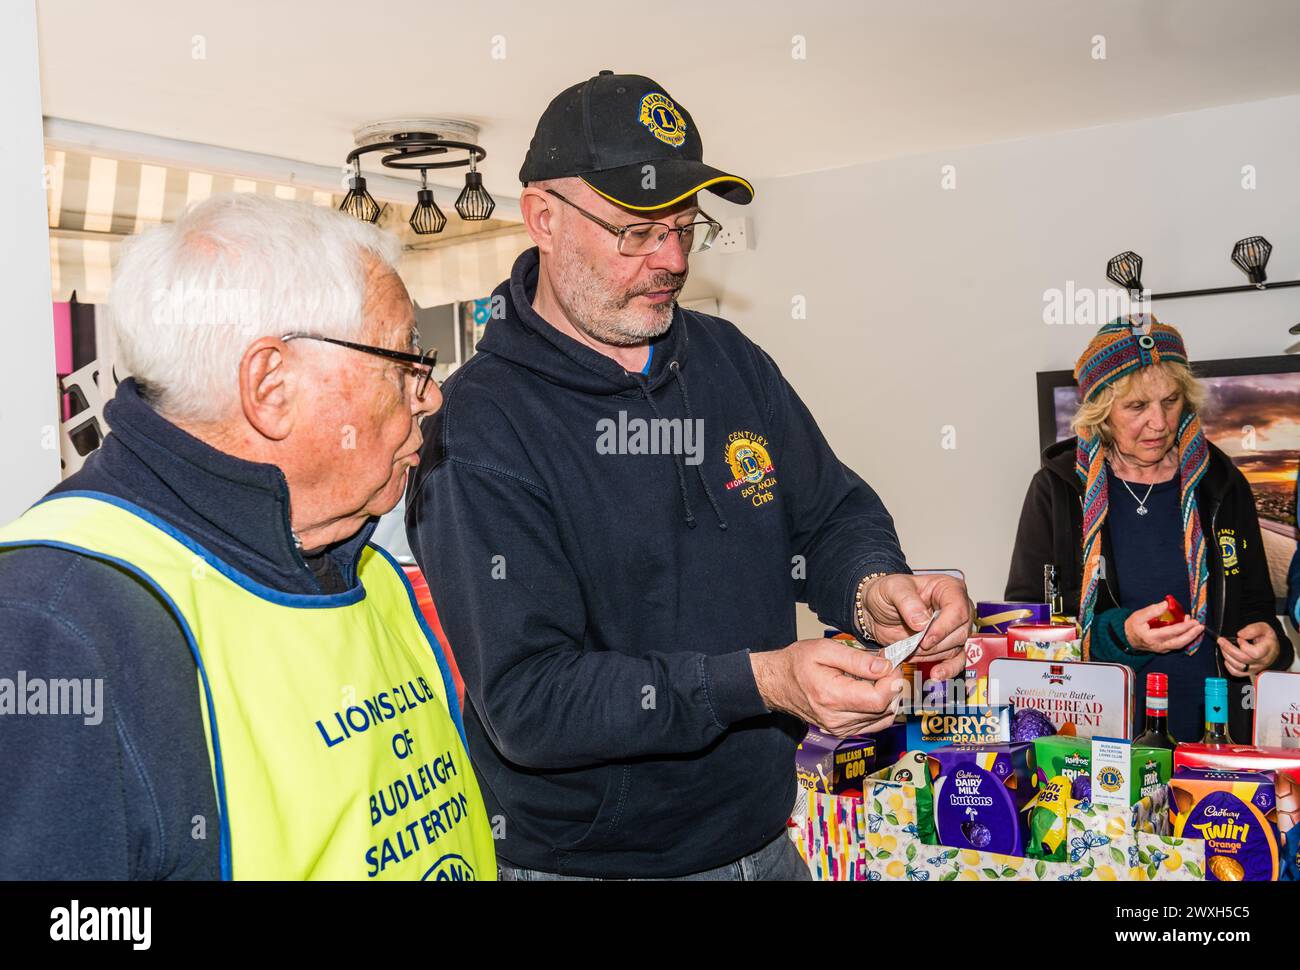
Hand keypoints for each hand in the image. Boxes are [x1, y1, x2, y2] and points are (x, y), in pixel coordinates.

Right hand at [751, 638, 906, 737]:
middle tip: (886, 666)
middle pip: (884, 709)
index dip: (892, 682)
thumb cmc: (797, 663)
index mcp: (832, 697)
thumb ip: (857, 659)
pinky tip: (872, 690)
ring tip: (877, 676)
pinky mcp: (842, 731)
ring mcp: (839, 728)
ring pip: (883, 718)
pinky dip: (880, 707)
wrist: (777, 683)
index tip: (891, 665)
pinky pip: (874, 723)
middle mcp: (836, 719)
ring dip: (888, 697)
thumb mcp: (825, 649)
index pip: (878, 700)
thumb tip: (884, 667)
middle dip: (891, 686)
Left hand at [859, 573, 969, 679]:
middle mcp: (957, 608)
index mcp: (949, 588)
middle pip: (959, 632)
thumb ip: (907, 602)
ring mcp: (953, 629)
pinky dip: (947, 669)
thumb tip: (923, 622)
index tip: (926, 638)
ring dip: (932, 655)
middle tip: (913, 645)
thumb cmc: (887, 593)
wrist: (876, 610)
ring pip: (956, 648)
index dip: (944, 627)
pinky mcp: (946, 646)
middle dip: (935, 643)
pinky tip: (936, 674)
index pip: (958, 610)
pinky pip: (956, 661)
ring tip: (910, 652)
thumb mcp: (892, 589)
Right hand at [1123, 601, 1204, 653]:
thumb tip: (1165, 604)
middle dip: (1192, 634)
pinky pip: (1177, 645)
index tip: (1191, 620)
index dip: (1183, 626)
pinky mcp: (1164, 649)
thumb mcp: (1138, 616)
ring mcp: (1162, 648)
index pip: (1171, 632)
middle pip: (1179, 642)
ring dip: (1190, 637)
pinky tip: (1189, 632)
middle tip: (1200, 626)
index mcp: (1152, 637)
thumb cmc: (1132, 627)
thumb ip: (1152, 610)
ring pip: (1180, 645)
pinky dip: (1185, 638)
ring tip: (1197, 628)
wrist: (1126, 639)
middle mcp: (1158, 645)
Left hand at [1220, 622, 1279, 677]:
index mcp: (1267, 650)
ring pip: (1239, 667)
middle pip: (1243, 659)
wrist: (1271, 647)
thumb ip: (1253, 629)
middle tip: (1221, 641)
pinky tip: (1227, 657)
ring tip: (1223, 647)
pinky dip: (1229, 666)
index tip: (1239, 638)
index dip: (1244, 646)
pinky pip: (1237, 673)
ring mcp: (1256, 668)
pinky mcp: (1249, 672)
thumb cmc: (1267, 638)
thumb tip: (1241, 635)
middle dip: (1229, 649)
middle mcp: (1262, 661)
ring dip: (1227, 656)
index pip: (1255, 653)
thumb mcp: (1264, 628)